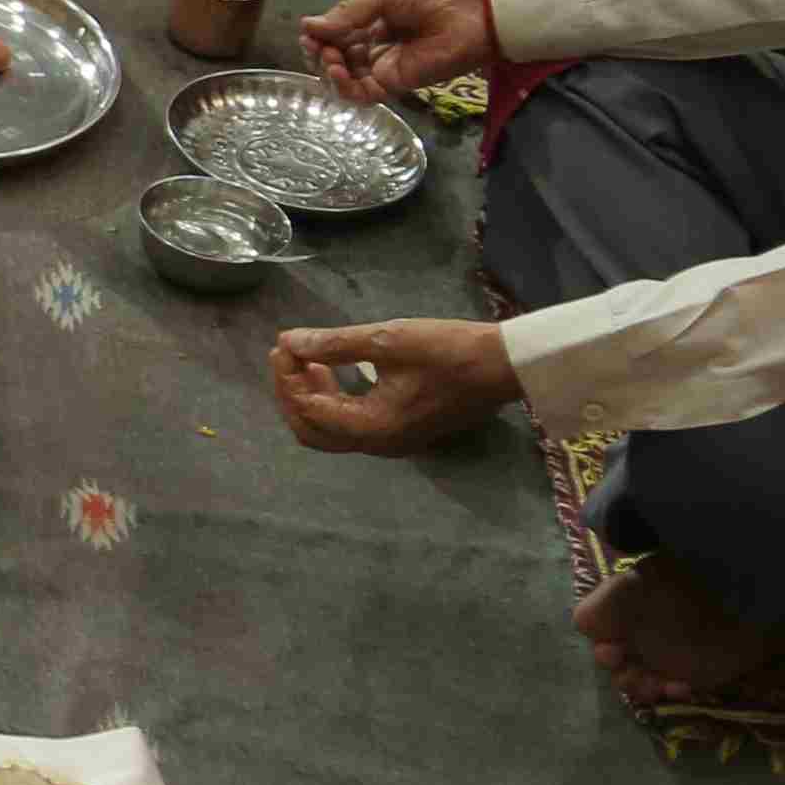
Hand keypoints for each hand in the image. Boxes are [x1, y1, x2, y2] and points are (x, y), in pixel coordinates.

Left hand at [267, 316, 520, 456]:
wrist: (502, 366)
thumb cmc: (448, 350)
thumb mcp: (387, 340)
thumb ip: (334, 343)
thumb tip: (289, 342)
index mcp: (372, 427)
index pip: (308, 411)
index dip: (287, 378)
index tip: (282, 344)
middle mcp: (378, 444)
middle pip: (313, 431)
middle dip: (291, 393)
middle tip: (285, 355)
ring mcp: (390, 441)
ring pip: (331, 430)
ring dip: (310, 396)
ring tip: (303, 358)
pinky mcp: (400, 431)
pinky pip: (352, 424)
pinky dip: (332, 399)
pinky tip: (330, 370)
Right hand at [303, 0, 492, 99]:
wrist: (475, 14)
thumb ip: (349, 13)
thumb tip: (308, 26)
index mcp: (374, 19)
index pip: (338, 32)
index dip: (320, 35)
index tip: (308, 34)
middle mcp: (376, 44)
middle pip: (337, 56)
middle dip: (321, 53)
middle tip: (317, 48)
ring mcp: (385, 66)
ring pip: (346, 77)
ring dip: (330, 70)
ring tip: (331, 60)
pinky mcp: (396, 84)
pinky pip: (363, 93)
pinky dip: (345, 87)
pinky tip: (340, 72)